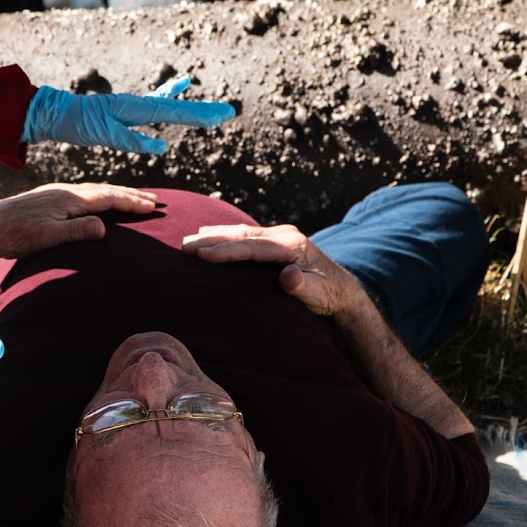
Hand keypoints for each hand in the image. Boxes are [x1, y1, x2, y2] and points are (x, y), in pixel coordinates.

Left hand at [0, 183, 157, 259]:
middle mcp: (65, 192)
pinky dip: (99, 197)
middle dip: (130, 195)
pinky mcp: (48, 199)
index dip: (131, 202)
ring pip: (94, 191)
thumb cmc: (15, 236)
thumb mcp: (48, 238)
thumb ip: (77, 231)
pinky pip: (83, 194)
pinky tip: (98, 203)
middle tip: (153, 200)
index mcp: (69, 199)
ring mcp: (56, 194)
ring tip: (133, 198)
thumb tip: (105, 228)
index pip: (108, 198)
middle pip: (104, 190)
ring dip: (116, 194)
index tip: (153, 206)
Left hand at [21, 76, 235, 154]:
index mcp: (135, 108)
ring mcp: (135, 104)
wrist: (57, 112)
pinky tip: (179, 87)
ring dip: (192, 108)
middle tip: (229, 113)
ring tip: (213, 108)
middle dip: (203, 112)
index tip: (220, 117)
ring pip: (171, 104)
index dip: (199, 116)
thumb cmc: (78, 124)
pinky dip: (172, 96)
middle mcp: (139, 103)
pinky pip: (157, 102)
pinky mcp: (129, 109)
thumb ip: (133, 141)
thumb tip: (162, 148)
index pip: (174, 112)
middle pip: (178, 107)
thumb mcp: (104, 135)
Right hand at [182, 223, 358, 315]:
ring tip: (189, 240)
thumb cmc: (328, 294)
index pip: (253, 246)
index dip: (227, 251)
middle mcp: (284, 235)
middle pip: (242, 234)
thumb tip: (288, 275)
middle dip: (212, 239)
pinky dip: (225, 236)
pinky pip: (245, 235)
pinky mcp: (274, 240)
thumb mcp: (318, 294)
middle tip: (184, 245)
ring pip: (241, 232)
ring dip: (215, 235)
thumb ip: (303, 286)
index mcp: (292, 246)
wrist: (341, 288)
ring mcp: (279, 235)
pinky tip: (208, 236)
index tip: (202, 255)